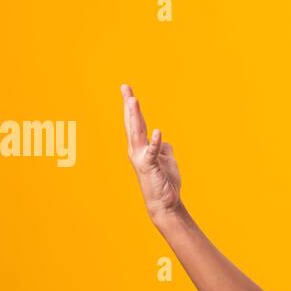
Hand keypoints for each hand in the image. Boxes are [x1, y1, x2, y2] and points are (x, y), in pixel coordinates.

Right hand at [121, 83, 182, 221]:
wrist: (165, 202)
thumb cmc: (164, 182)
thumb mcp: (166, 160)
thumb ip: (163, 148)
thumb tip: (162, 140)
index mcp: (140, 147)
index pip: (136, 123)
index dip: (131, 107)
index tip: (127, 90)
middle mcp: (137, 150)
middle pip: (133, 124)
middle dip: (129, 105)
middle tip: (125, 88)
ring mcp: (142, 158)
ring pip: (137, 133)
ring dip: (135, 116)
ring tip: (133, 100)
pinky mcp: (151, 166)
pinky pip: (153, 152)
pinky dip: (155, 142)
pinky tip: (157, 131)